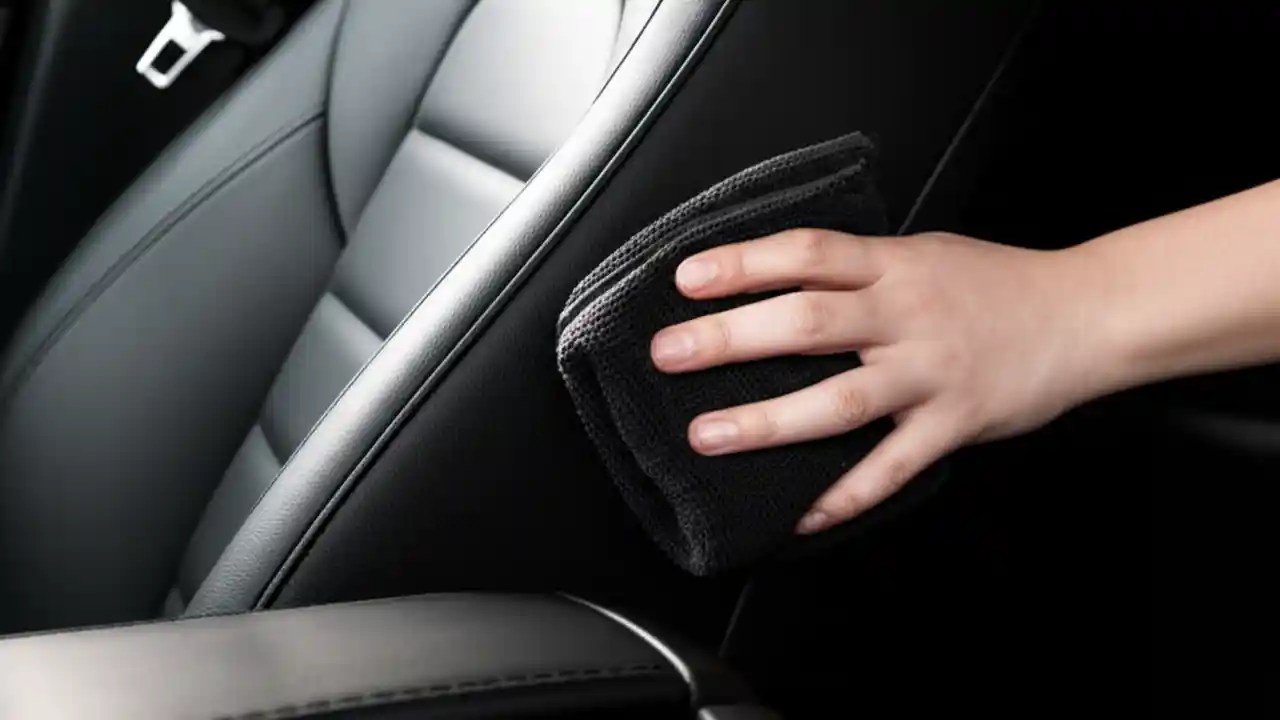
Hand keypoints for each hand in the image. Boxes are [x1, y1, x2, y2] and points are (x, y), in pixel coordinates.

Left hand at [650, 229, 1108, 533]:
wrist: (1085, 315)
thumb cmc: (995, 284)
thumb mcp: (924, 253)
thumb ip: (859, 269)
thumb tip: (780, 277)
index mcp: (896, 268)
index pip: (808, 256)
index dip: (744, 264)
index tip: (686, 277)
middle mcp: (907, 317)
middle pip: (807, 323)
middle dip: (730, 339)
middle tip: (669, 354)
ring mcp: (930, 374)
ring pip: (840, 401)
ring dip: (768, 421)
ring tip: (707, 435)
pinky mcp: (953, 424)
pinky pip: (891, 467)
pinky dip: (844, 494)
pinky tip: (800, 516)